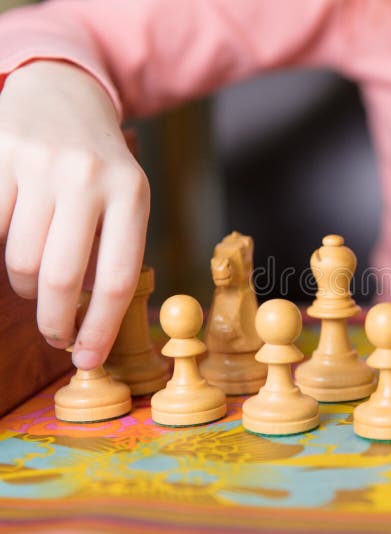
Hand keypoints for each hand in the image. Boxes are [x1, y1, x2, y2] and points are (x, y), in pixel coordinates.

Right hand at [0, 61, 149, 369]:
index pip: (116, 279)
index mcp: (131, 193)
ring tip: (38, 275)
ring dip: (26, 285)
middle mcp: (88, 176)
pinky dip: (0, 250)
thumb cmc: (100, 166)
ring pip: (19, 260)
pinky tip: (14, 245)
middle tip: (56, 335)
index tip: (86, 359)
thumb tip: (89, 327)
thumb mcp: (126, 201)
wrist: (63, 95)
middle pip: (60, 278)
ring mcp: (39, 163)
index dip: (98, 328)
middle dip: (55, 321)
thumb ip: (113, 252)